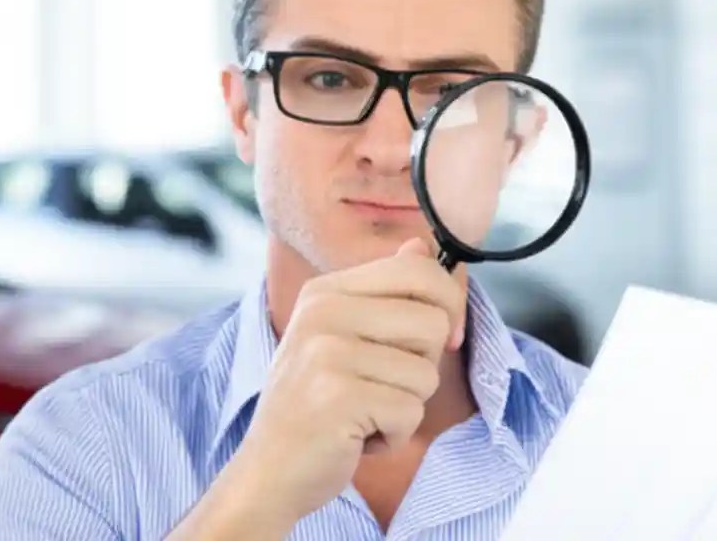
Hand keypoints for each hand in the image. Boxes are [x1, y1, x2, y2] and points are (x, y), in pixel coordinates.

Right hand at [229, 237, 466, 528]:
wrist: (269, 472)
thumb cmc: (314, 407)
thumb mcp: (343, 338)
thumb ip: (385, 292)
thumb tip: (421, 245)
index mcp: (325, 291)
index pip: (417, 268)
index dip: (447, 304)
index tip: (439, 340)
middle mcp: (323, 313)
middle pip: (433, 321)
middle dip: (424, 364)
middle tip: (382, 385)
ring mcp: (327, 353)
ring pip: (426, 372)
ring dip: (406, 406)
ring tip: (364, 413)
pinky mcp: (338, 397)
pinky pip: (410, 411)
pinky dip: (394, 435)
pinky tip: (358, 437)